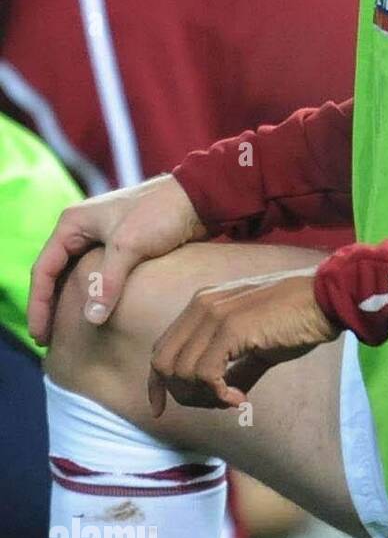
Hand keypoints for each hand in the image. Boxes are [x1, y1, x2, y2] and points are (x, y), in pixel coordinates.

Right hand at [29, 174, 206, 345]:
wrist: (199, 197)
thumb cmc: (161, 212)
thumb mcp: (129, 246)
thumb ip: (108, 282)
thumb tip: (90, 319)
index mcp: (73, 222)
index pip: (44, 269)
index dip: (39, 304)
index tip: (41, 335)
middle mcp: (82, 228)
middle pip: (56, 273)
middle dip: (49, 306)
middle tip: (47, 340)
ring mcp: (101, 236)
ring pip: (76, 275)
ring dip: (69, 301)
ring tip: (65, 332)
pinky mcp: (121, 246)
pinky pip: (97, 275)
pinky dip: (91, 294)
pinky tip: (93, 314)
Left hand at [147, 267, 338, 416]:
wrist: (324, 299)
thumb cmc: (295, 320)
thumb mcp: (255, 345)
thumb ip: (233, 367)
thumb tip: (221, 396)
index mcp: (203, 304)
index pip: (162, 349)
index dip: (157, 384)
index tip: (161, 409)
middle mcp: (202, 305)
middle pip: (163, 363)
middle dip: (182, 394)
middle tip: (216, 403)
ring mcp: (214, 314)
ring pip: (181, 372)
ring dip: (203, 397)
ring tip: (234, 398)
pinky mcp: (231, 327)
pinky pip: (205, 374)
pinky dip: (218, 395)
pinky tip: (241, 398)